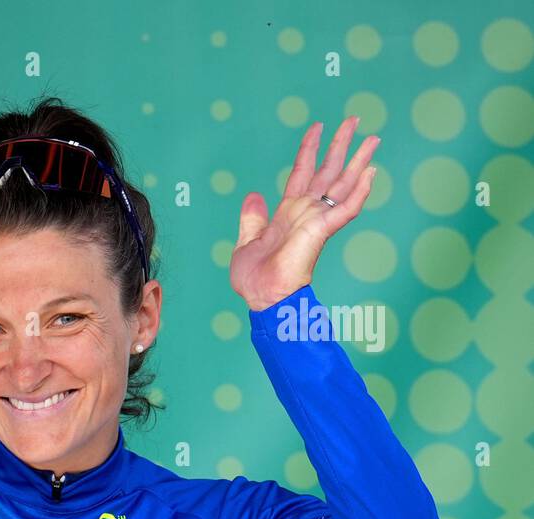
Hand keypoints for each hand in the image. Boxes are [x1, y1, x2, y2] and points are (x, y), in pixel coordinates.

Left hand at [231, 116, 379, 310]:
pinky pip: (345, 209)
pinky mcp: (322, 231)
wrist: (263, 297)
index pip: (302, 172)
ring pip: (342, 184)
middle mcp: (305, 212)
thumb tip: (254, 195)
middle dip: (341, 145)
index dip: (309, 149)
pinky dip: (360, 192)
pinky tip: (371, 172)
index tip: (317, 127)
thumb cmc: (254, 278)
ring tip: (373, 138)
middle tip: (354, 120)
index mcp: (288, 212)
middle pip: (328, 171)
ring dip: (358, 161)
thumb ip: (252, 218)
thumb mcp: (246, 241)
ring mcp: (316, 220)